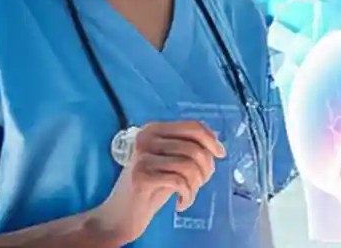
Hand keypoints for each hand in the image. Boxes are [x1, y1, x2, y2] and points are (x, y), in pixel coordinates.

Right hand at [87, 121, 226, 244]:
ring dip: (196, 185)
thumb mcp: (171, 162)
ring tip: (189, 194)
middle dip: (205, 169)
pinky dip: (187, 195)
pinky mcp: (141, 177)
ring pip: (189, 166)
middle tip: (199, 184)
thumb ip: (189, 148)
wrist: (120, 214)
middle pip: (194, 148)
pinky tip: (181, 203)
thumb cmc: (151, 187)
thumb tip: (216, 144)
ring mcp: (142, 157)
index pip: (192, 126)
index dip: (211, 139)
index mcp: (153, 129)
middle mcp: (146, 139)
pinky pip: (179, 182)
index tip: (220, 154)